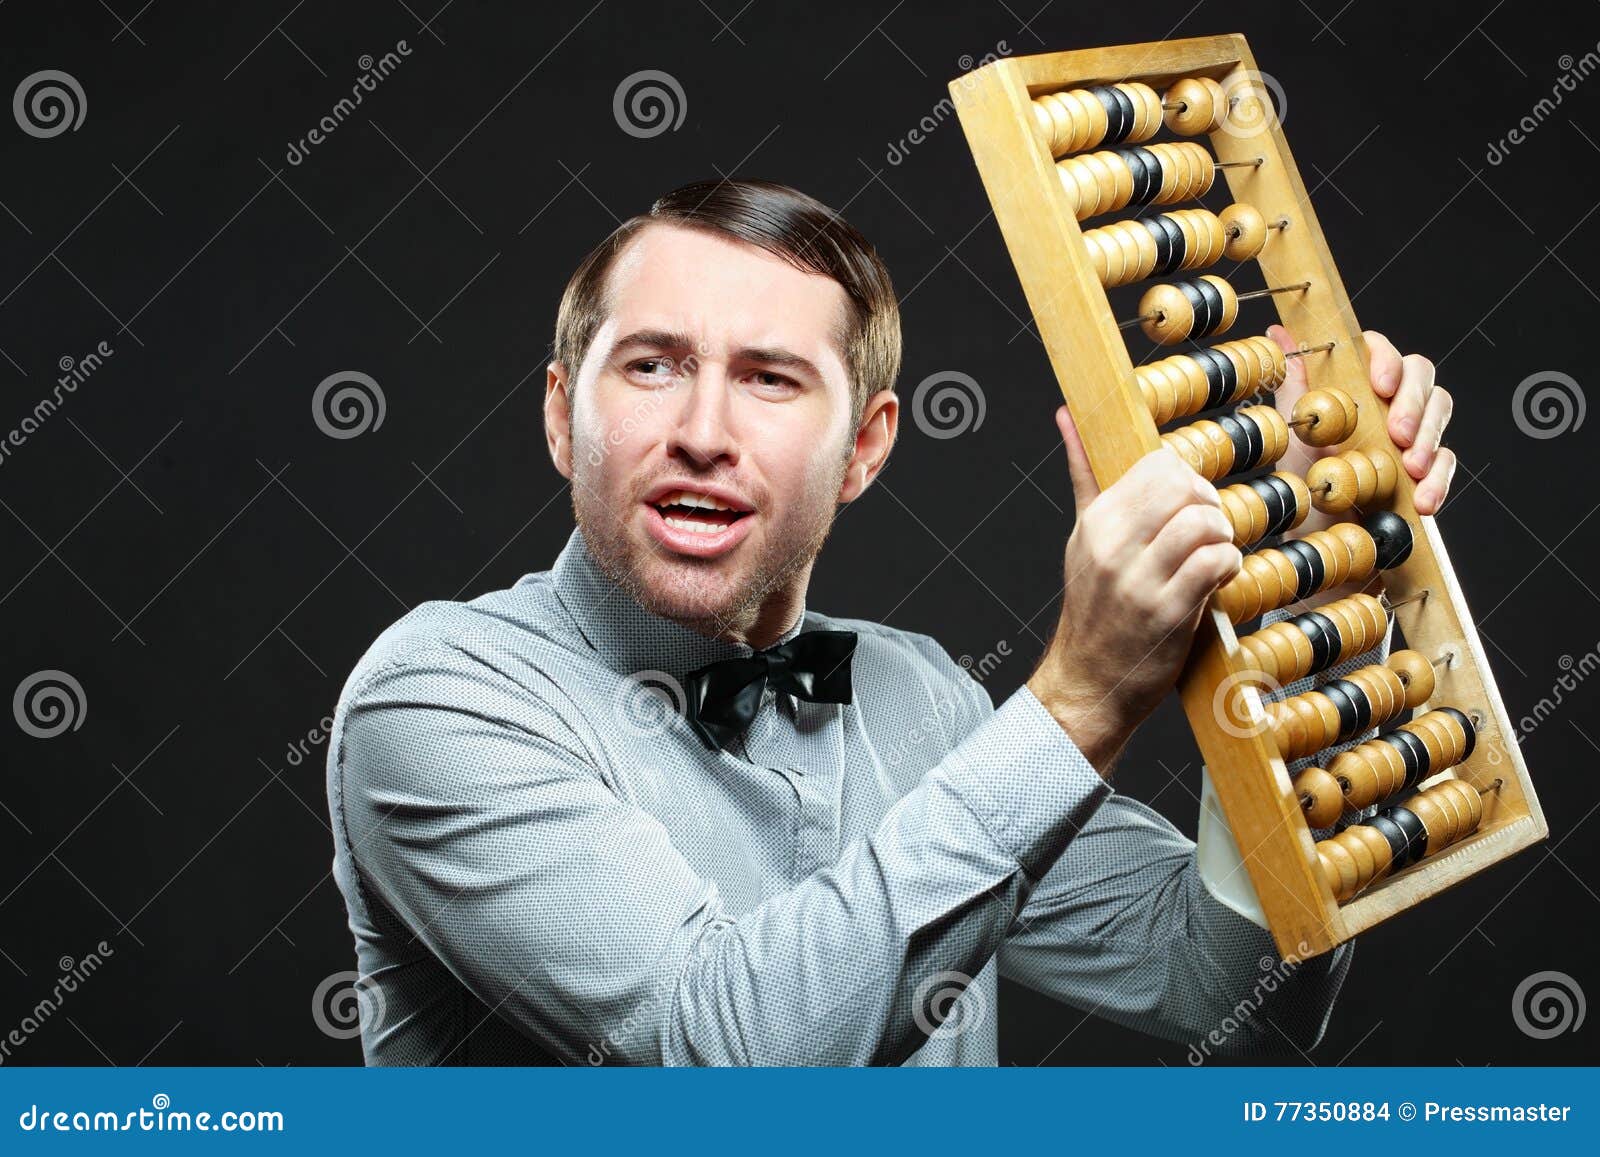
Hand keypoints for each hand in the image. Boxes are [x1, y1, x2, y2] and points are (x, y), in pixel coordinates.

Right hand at [1027, 404, 1241, 772]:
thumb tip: (1067, 416)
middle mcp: (1112, 546)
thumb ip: (1084, 476)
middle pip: (1184, 486)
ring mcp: (1139, 581)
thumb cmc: (1094, 609)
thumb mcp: (1082, 539)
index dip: (1188, 480)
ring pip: (1203, 523)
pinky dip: (1229, 566)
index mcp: (1096, 522)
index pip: (1158, 465)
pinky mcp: (1167, 614)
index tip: (1189, 505)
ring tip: (1214, 554)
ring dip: (1222, 536)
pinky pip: (1215, 564)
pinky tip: (1218, 578)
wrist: (1087, 683)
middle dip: (1209, 503)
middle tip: (1208, 529)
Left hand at [1267, 324, 1456, 514]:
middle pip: (1420, 373)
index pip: (1380, 351)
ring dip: (1428, 438)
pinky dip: (1438, 479)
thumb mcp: (1295, 430)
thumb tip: (1277, 332)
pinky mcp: (1426, 466)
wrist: (1319, 526)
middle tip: (1397, 434)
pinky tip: (1424, 500)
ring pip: (1439, 411)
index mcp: (1356, 383)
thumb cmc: (1305, 474)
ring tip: (1411, 467)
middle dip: (1413, 402)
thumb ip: (1294, 384)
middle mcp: (1387, 400)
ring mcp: (1411, 430)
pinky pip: (1445, 461)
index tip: (1380, 386)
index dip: (1386, 360)